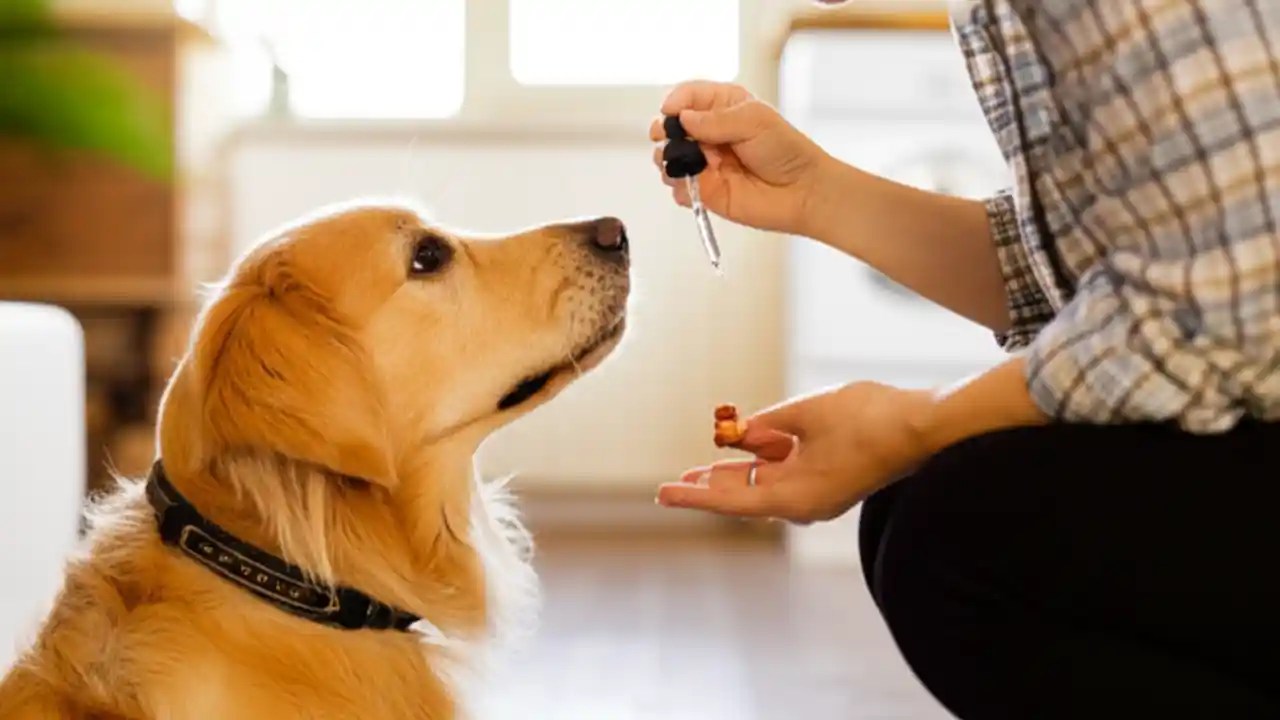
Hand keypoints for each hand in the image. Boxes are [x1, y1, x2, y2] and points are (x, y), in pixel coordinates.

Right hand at [649, 80, 834, 235]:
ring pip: (667, 157)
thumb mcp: (755, 120)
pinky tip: (692, 185)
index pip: (686, 96)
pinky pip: (678, 187)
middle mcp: (708, 133)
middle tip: (670, 138)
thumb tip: (683, 119)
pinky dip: (679, 186)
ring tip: (684, 164)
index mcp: (722, 106)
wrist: (801, 191)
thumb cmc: (785, 149)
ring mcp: (703, 162)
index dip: (674, 102)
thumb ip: (717, 119)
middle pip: (670, 126)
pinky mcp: (704, 190)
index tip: (670, 112)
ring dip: (668, 159)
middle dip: (664, 131)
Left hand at [656, 356, 1049, 523]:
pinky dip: (764, 463)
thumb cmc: (868, 418)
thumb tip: (738, 435)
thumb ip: (766, 425)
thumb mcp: (804, 414)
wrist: (925, 426)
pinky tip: (747, 449)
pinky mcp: (834, 481)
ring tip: (702, 469)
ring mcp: (821, 494)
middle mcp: (804, 504)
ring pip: (766, 484)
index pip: (730, 498)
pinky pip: (788, 475)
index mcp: (794, 495)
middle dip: (711, 486)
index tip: (663, 493)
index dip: (694, 493)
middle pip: (746, 495)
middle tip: (675, 483)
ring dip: (736, 472)